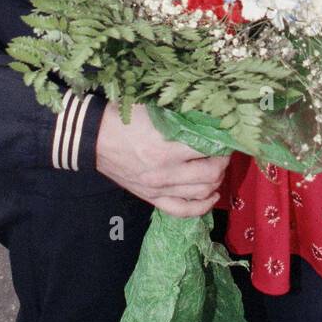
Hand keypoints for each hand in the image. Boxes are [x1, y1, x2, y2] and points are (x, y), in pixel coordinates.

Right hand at [95, 100, 228, 216]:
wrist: (94, 138)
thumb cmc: (124, 118)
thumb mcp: (154, 111)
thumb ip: (181, 116)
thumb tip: (210, 117)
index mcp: (166, 148)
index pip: (208, 150)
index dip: (223, 142)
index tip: (227, 135)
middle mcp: (165, 173)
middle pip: (210, 174)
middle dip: (223, 162)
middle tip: (223, 151)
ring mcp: (158, 189)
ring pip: (201, 193)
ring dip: (216, 181)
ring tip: (217, 168)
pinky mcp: (152, 198)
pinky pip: (183, 210)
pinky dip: (202, 206)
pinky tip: (211, 195)